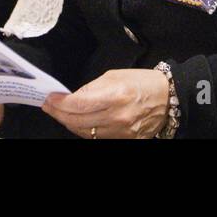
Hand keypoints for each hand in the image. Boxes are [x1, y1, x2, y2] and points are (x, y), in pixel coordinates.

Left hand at [42, 68, 169, 138]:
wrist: (167, 99)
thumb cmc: (141, 82)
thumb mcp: (114, 76)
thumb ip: (91, 88)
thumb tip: (72, 98)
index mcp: (115, 95)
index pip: (78, 104)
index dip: (59, 103)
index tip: (49, 98)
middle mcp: (117, 117)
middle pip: (77, 121)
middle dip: (59, 114)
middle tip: (49, 106)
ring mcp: (120, 132)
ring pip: (84, 132)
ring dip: (69, 123)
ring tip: (60, 113)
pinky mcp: (124, 140)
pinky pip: (96, 138)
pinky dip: (84, 130)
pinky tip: (77, 121)